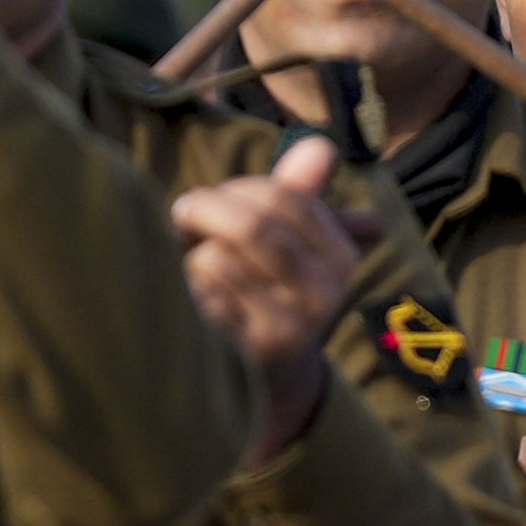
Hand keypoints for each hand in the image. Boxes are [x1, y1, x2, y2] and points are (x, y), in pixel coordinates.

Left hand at [174, 135, 363, 463]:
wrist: (257, 381)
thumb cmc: (260, 291)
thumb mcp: (286, 241)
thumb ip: (299, 194)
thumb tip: (321, 144)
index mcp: (340, 259)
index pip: (283, 197)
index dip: (237, 190)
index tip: (218, 199)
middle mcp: (324, 297)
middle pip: (252, 225)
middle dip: (205, 212)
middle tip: (184, 215)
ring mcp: (288, 330)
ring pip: (218, 258)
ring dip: (191, 257)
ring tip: (192, 269)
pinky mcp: (246, 357)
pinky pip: (200, 297)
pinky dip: (185, 291)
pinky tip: (192, 302)